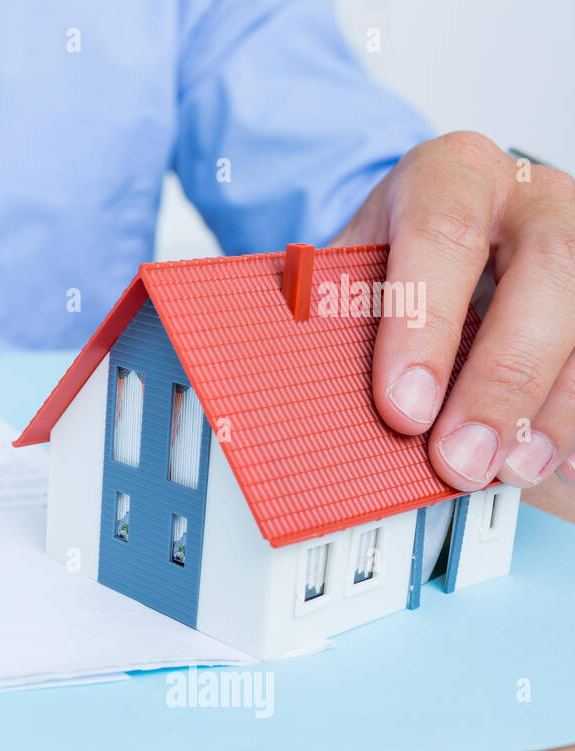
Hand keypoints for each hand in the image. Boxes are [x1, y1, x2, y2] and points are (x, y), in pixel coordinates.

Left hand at [333, 131, 574, 489]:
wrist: (445, 224)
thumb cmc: (396, 252)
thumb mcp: (356, 263)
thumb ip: (337, 313)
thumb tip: (306, 394)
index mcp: (451, 176)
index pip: (443, 238)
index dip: (423, 328)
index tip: (403, 409)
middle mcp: (530, 198)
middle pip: (543, 276)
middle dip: (500, 380)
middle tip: (460, 459)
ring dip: (549, 408)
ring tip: (507, 471)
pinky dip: (572, 415)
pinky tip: (552, 461)